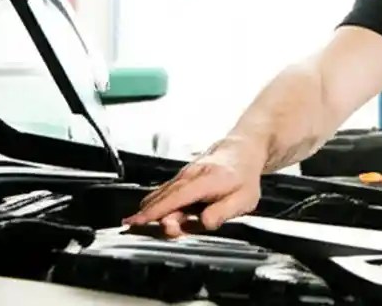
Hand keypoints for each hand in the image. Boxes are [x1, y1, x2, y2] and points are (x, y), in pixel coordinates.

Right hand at [122, 136, 265, 237]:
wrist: (242, 151)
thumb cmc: (243, 177)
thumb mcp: (244, 200)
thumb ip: (222, 213)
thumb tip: (203, 223)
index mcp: (206, 180)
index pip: (175, 197)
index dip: (155, 211)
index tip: (137, 222)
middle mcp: (190, 175)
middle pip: (163, 198)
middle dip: (152, 216)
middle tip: (154, 230)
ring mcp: (183, 175)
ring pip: (160, 195)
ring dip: (154, 212)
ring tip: (155, 225)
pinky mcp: (180, 179)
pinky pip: (163, 193)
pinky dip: (157, 206)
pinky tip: (156, 217)